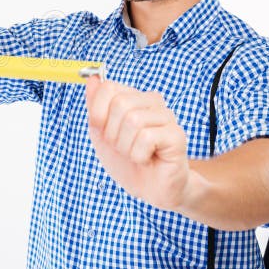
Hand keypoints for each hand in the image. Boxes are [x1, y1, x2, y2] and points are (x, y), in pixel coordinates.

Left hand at [84, 75, 191, 211]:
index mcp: (134, 98)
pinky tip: (147, 159)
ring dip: (126, 146)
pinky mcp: (176, 135)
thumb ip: (95, 107)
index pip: (108, 87)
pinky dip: (139, 155)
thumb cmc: (128, 162)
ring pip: (133, 120)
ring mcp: (166, 117)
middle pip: (120, 103)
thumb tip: (92, 79)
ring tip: (135, 154)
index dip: (98, 113)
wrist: (149, 189)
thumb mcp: (101, 134)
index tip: (104, 132)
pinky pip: (146, 137)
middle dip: (112, 133)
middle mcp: (152, 102)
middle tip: (123, 147)